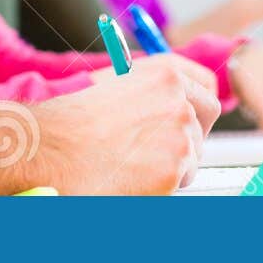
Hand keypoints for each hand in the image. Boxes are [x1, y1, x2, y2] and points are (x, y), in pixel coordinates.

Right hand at [39, 55, 219, 194]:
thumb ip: (152, 91)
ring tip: (133, 164)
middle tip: (157, 150)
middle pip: (201, 128)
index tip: (192, 117)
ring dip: (171, 166)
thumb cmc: (75, 119)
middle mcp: (180, 104)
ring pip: (192, 160)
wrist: (56, 148)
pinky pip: (177, 184)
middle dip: (185, 140)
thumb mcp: (116, 85)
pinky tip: (131, 178)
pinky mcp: (174, 172)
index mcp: (166, 76)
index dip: (198, 107)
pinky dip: (160, 186)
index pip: (206, 88)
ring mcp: (180, 139)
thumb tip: (175, 103)